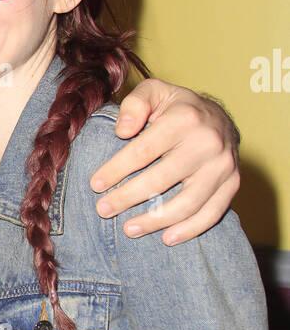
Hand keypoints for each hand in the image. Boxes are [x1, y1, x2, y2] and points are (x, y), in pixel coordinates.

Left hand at [89, 80, 239, 244]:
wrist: (219, 117)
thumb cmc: (178, 108)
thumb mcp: (155, 91)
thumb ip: (135, 104)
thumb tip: (122, 130)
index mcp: (184, 118)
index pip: (143, 151)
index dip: (116, 170)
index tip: (95, 185)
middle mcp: (208, 142)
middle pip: (161, 179)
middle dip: (127, 197)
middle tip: (103, 209)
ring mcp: (223, 166)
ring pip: (186, 203)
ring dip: (155, 221)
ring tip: (129, 229)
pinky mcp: (233, 184)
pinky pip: (211, 214)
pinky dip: (189, 230)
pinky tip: (166, 238)